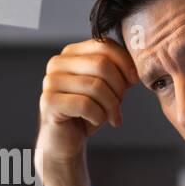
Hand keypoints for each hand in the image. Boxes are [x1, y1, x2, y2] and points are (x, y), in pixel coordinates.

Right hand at [35, 38, 138, 185]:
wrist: (66, 140)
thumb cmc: (87, 112)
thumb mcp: (107, 86)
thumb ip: (117, 70)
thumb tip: (135, 66)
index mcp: (71, 53)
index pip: (104, 45)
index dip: (125, 63)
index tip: (133, 81)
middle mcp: (57, 63)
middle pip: (101, 64)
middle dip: (118, 87)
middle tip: (120, 103)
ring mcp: (50, 82)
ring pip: (95, 86)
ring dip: (111, 105)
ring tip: (111, 116)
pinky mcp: (49, 102)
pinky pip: (85, 105)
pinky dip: (98, 116)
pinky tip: (96, 121)